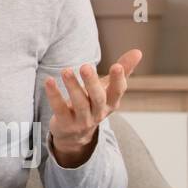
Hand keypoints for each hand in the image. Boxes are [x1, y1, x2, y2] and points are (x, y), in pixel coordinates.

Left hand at [42, 49, 141, 165]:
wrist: (75, 135)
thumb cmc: (94, 104)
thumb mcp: (108, 89)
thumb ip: (123, 70)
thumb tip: (138, 51)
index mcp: (111, 102)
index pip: (118, 91)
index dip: (118, 80)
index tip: (117, 66)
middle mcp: (98, 112)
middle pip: (97, 98)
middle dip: (92, 82)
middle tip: (85, 66)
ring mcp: (82, 120)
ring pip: (79, 103)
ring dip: (72, 86)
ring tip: (65, 71)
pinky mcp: (65, 123)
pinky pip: (59, 109)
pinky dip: (54, 95)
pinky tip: (48, 81)